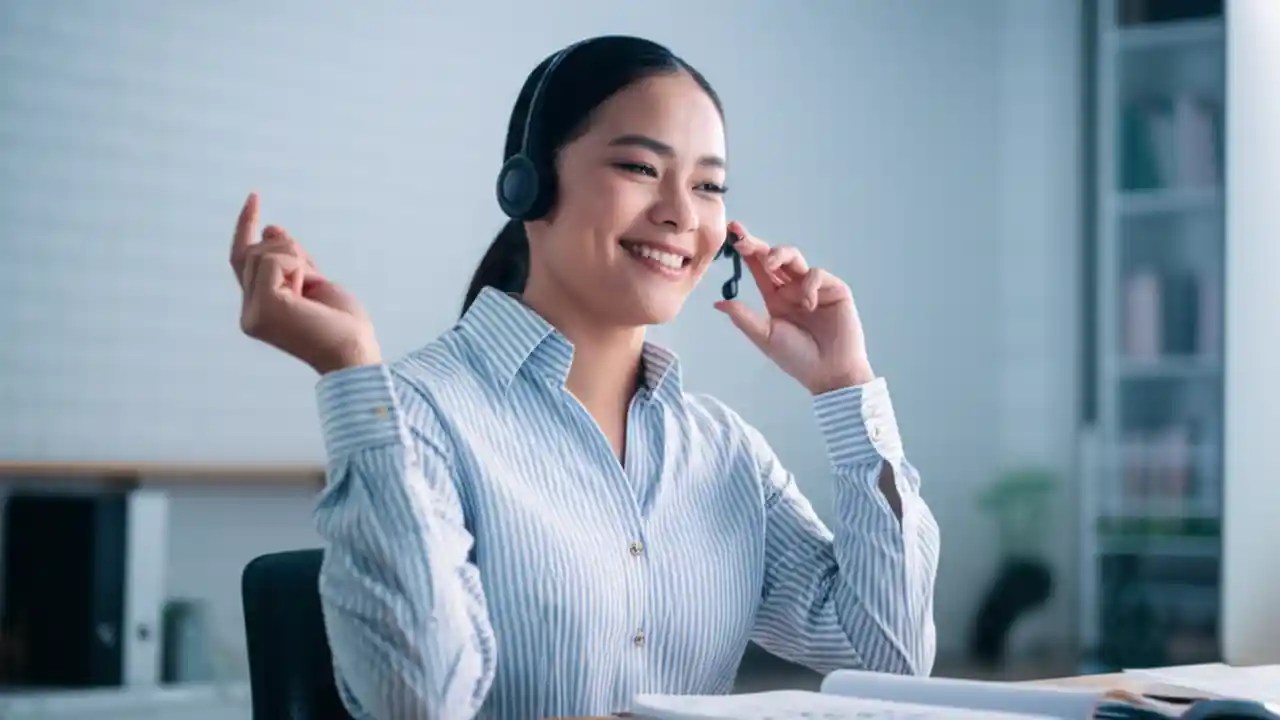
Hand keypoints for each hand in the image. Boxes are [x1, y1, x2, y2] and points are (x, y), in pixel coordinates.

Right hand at [230, 192, 380, 374]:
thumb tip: (271, 228)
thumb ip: (291, 259)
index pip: (241, 259)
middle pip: (255, 252)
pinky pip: (275, 262)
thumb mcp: (315, 281)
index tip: (255, 197)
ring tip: (312, 288)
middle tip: (312, 274)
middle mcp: (249, 313)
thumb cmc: (341, 324)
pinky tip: (309, 290)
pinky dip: (299, 267)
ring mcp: (254, 313)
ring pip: (264, 253)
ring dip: (297, 260)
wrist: (354, 353)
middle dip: (288, 250)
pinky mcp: (265, 307)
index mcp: (259, 309)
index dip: (247, 226)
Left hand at [714, 221, 874, 394]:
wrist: (829, 373)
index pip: (759, 269)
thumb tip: (718, 303)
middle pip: (774, 258)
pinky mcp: (834, 289)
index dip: (747, 251)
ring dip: (780, 255)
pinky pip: (817, 274)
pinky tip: (808, 305)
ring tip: (770, 263)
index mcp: (775, 299)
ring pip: (794, 258)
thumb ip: (744, 317)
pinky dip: (810, 285)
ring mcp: (814, 288)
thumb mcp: (766, 336)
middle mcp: (793, 289)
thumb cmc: (797, 359)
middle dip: (757, 245)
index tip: (733, 235)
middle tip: (742, 239)